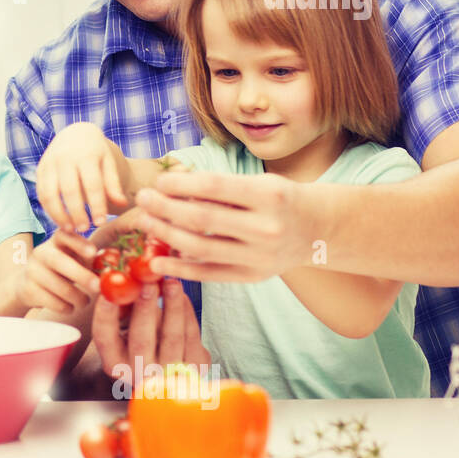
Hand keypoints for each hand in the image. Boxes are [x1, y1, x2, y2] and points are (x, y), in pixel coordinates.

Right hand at [18, 229, 99, 314]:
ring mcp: (32, 271)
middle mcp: (41, 252)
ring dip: (77, 297)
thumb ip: (90, 259)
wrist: (28, 284)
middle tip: (98, 287)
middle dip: (81, 275)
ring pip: (58, 286)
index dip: (78, 243)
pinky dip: (66, 307)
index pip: (65, 236)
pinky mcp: (28, 289)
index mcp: (56, 241)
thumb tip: (115, 267)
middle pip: (59, 262)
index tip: (93, 252)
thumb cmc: (62, 270)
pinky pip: (52, 301)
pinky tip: (71, 307)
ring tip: (85, 302)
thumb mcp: (73, 259)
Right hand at [36, 122, 131, 232]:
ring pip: (50, 195)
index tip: (100, 223)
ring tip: (71, 229)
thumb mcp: (108, 163)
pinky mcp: (40, 170)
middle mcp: (65, 158)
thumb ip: (113, 184)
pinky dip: (49, 210)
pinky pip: (41, 194)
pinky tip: (60, 221)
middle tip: (85, 229)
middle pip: (69, 191)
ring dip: (59, 215)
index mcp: (86, 155)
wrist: (75, 134)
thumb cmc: (95, 152)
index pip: (92, 184)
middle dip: (77, 213)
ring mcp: (49, 163)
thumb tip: (121, 204)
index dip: (96, 206)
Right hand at [92, 276, 209, 381]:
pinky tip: (182, 295)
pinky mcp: (196, 368)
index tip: (109, 290)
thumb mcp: (124, 329)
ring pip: (172, 337)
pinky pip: (192, 336)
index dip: (105, 313)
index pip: (105, 337)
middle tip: (148, 282)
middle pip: (141, 340)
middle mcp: (140, 373)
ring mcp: (169, 373)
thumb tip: (125, 279)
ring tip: (171, 282)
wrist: (169, 370)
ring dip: (172, 306)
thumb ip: (123, 308)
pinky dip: (187, 312)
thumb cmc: (140, 341)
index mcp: (114, 363)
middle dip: (145, 308)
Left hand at [133, 170, 319, 282]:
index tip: (158, 181)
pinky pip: (209, 274)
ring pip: (200, 247)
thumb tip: (169, 184)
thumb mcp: (257, 183)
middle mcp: (266, 227)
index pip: (214, 187)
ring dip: (165, 235)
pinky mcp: (252, 276)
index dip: (180, 184)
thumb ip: (218, 186)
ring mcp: (259, 256)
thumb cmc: (277, 199)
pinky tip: (157, 261)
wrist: (316, 230)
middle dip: (165, 208)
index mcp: (268, 195)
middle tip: (142, 199)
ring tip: (144, 222)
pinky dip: (180, 269)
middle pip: (202, 219)